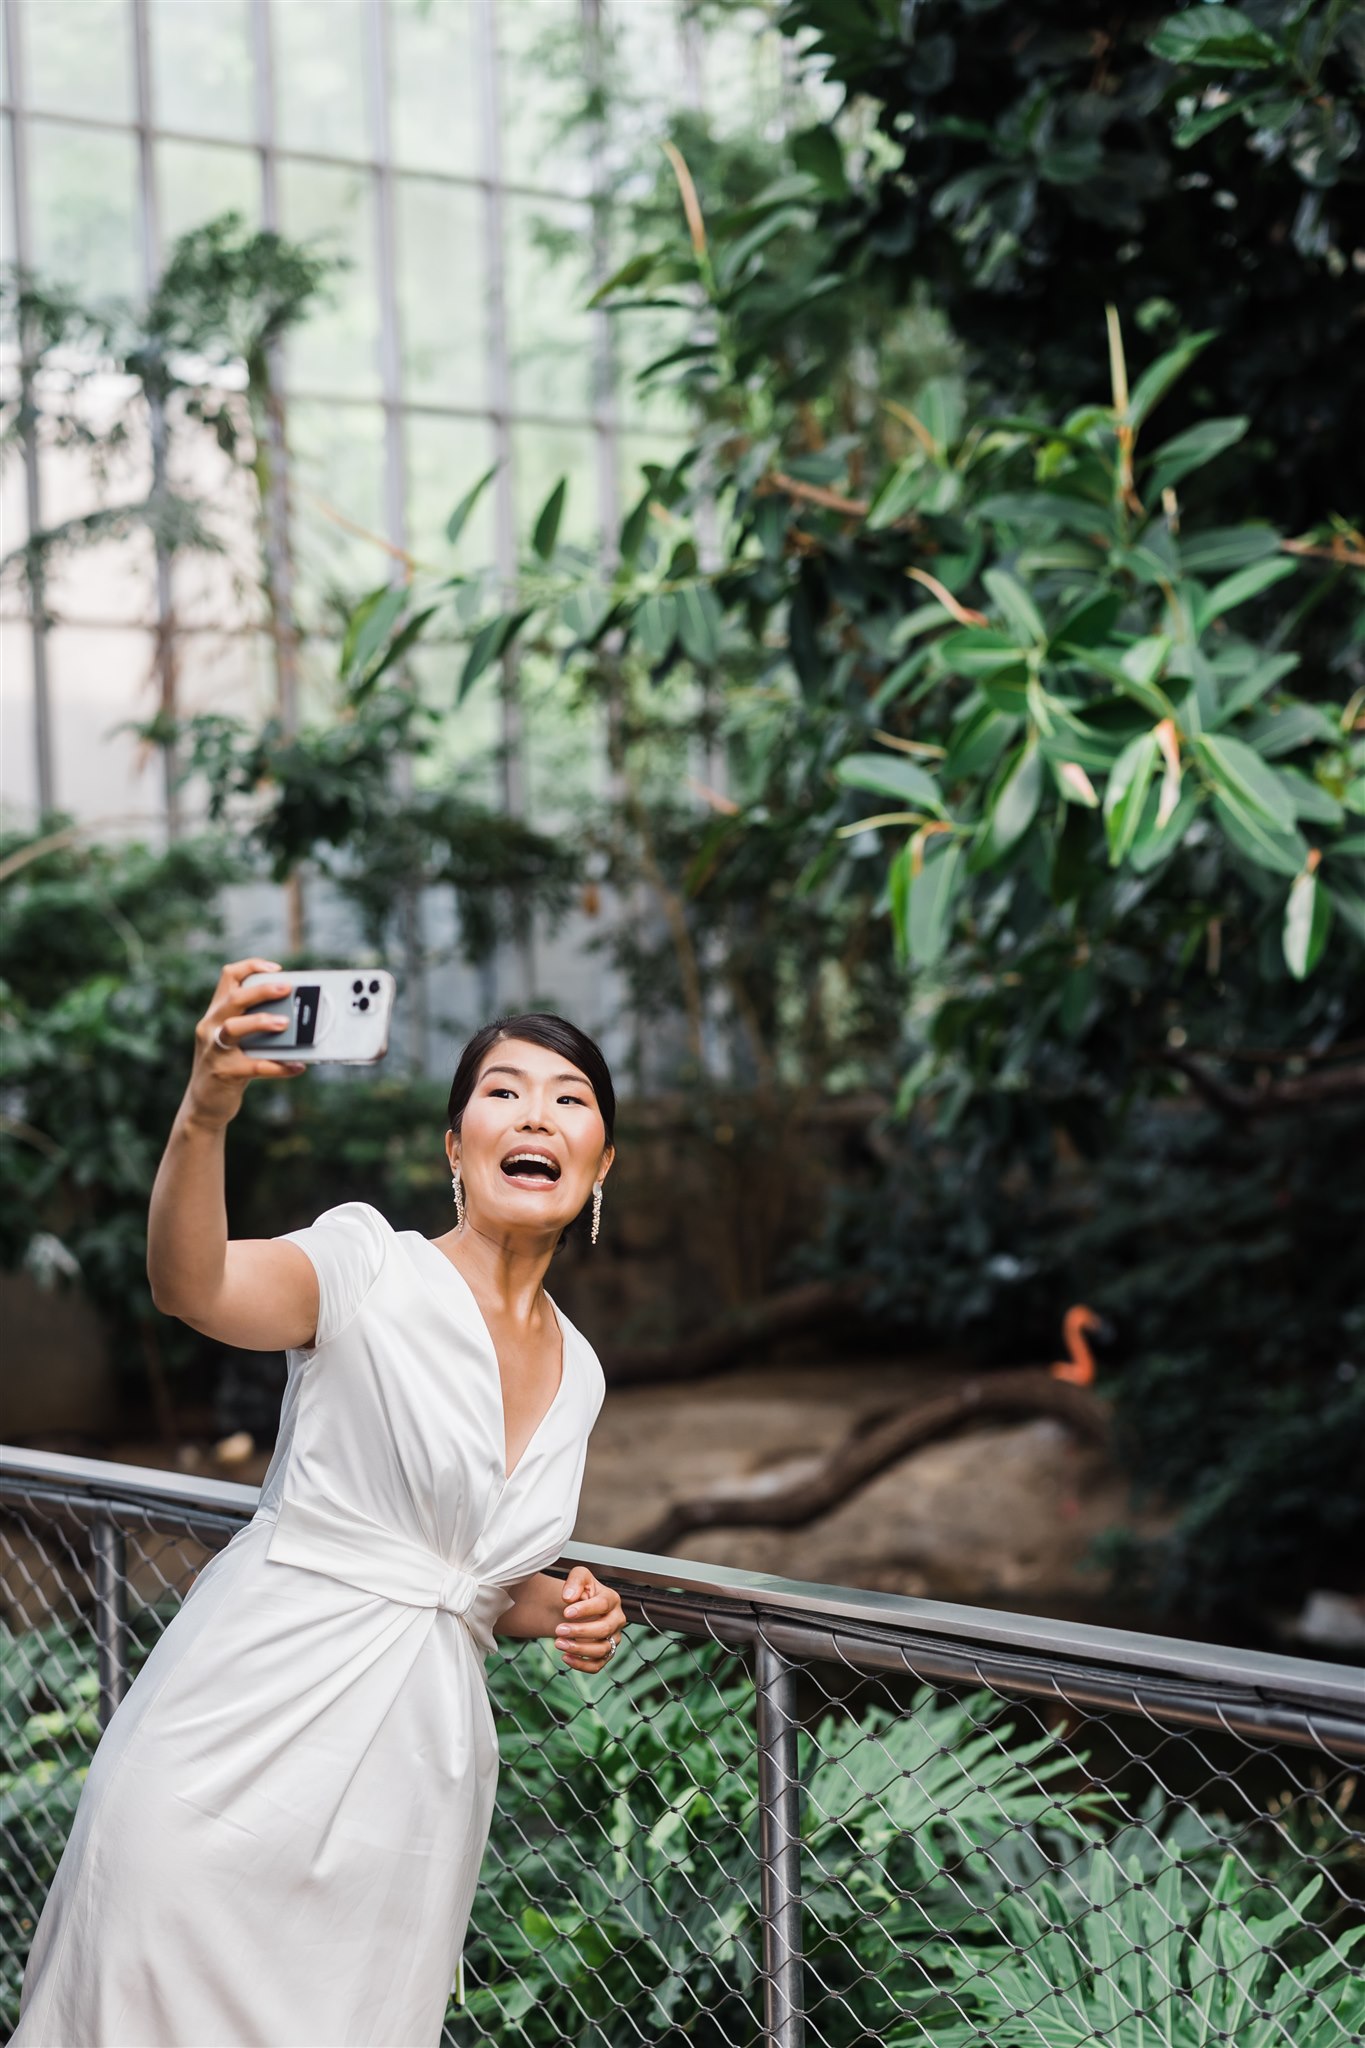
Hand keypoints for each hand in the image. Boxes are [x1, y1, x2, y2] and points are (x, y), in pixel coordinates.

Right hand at [185, 958, 306, 1127]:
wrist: (203, 1104)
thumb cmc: (227, 1066)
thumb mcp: (232, 1041)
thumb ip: (253, 1026)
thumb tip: (293, 1016)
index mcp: (215, 1014)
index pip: (228, 977)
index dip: (251, 966)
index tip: (276, 969)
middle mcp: (210, 1027)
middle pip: (233, 999)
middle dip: (261, 990)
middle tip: (286, 988)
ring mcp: (214, 1050)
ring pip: (234, 1028)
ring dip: (261, 1022)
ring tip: (286, 1024)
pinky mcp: (224, 1073)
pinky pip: (254, 1066)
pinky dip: (278, 1067)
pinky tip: (296, 1067)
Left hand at [554, 1565, 626, 1673]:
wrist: (576, 1609)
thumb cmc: (580, 1592)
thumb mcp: (579, 1577)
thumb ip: (575, 1581)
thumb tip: (569, 1597)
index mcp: (612, 1600)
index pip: (603, 1605)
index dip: (585, 1610)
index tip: (566, 1612)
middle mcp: (616, 1620)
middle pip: (604, 1629)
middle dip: (580, 1631)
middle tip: (559, 1629)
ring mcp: (613, 1638)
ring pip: (601, 1650)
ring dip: (578, 1649)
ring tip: (558, 1642)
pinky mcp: (606, 1654)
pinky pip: (597, 1665)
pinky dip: (581, 1665)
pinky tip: (565, 1657)